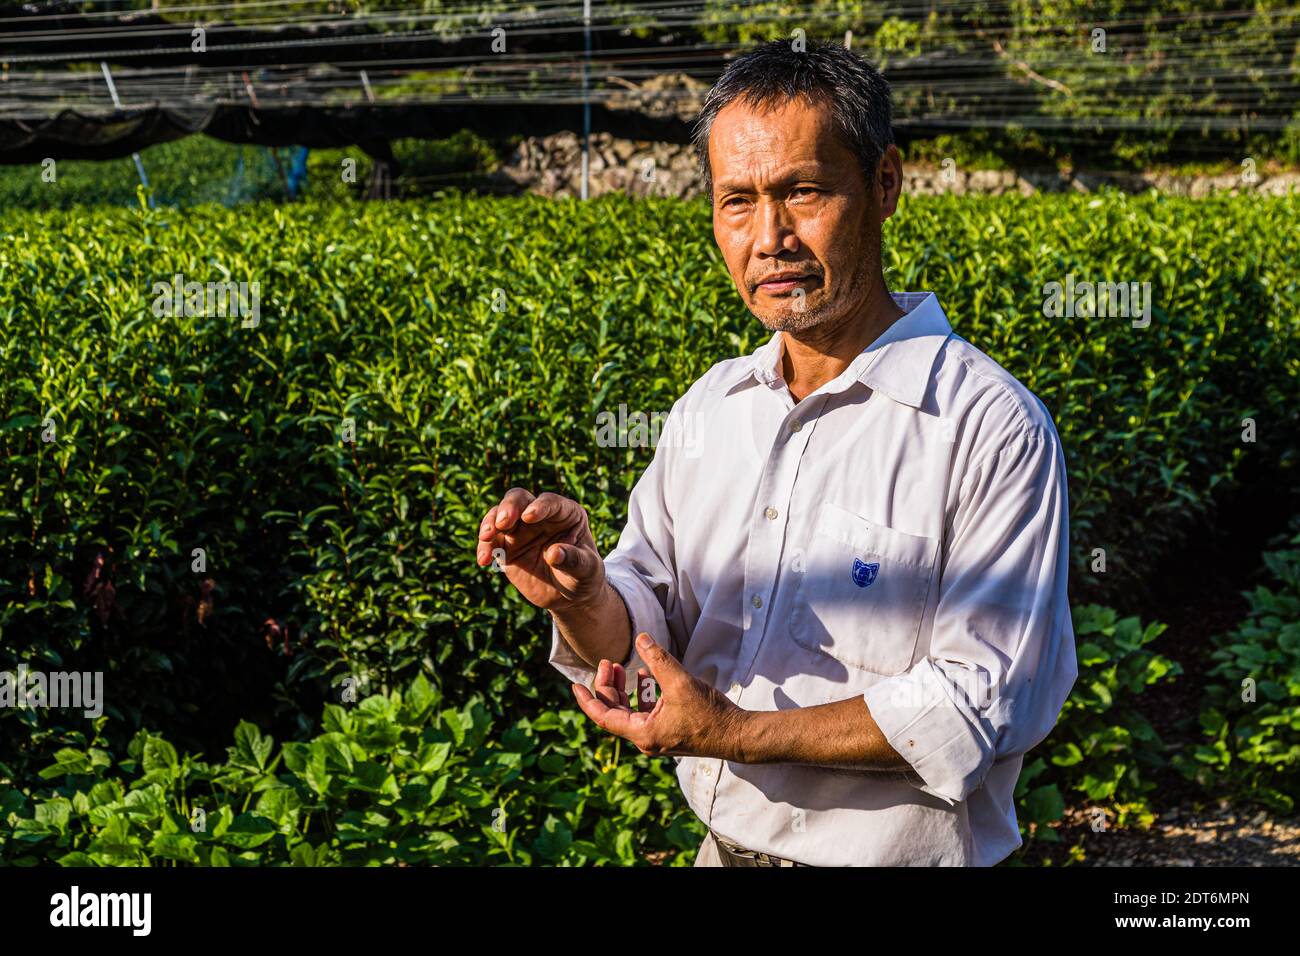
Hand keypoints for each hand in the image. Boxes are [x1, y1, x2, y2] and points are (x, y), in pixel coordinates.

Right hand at [475, 488, 605, 612]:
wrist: (569, 597)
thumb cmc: (584, 577)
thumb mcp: (587, 570)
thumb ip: (574, 560)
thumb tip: (554, 553)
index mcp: (566, 514)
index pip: (551, 502)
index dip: (540, 507)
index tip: (528, 517)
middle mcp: (540, 516)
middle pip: (519, 499)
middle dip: (508, 507)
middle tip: (502, 522)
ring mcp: (521, 530)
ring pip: (498, 516)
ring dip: (489, 524)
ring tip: (486, 538)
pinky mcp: (506, 547)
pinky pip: (490, 541)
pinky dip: (485, 548)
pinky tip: (484, 560)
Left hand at [571, 633, 748, 760]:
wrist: (737, 735)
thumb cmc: (710, 714)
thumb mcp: (681, 683)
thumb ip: (658, 660)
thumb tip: (641, 637)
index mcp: (643, 733)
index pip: (603, 717)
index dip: (587, 700)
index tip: (574, 685)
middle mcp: (646, 739)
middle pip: (614, 712)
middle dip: (607, 687)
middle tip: (608, 662)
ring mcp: (658, 736)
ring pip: (630, 712)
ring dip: (624, 690)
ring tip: (624, 667)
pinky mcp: (669, 730)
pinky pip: (646, 712)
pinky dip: (642, 694)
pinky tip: (648, 676)